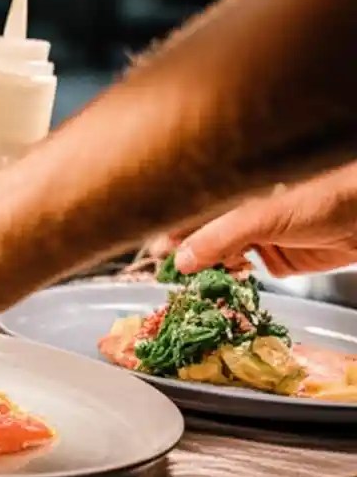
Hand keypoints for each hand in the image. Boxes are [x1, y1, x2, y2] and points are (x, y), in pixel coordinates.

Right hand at [175, 161, 356, 275]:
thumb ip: (220, 238)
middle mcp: (245, 214)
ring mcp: (261, 237)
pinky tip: (222, 283)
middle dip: (187, 255)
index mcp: (237, 193)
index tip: (155, 252)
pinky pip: (244, 272)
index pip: (194, 212)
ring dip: (208, 271)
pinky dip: (232, 280)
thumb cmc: (322, 199)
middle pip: (205, 237)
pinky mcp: (278, 259)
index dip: (173, 231)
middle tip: (168, 273)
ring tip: (193, 282)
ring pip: (222, 257)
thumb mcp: (263, 217)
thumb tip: (181, 260)